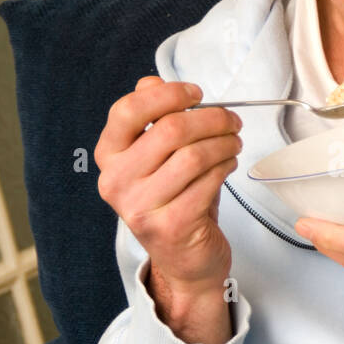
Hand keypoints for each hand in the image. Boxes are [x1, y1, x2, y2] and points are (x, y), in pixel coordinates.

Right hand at [94, 75, 242, 291]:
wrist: (184, 261)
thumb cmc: (174, 200)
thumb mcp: (158, 157)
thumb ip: (152, 119)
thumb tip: (152, 82)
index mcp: (108, 157)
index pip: (129, 110)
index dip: (168, 95)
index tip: (196, 93)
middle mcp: (116, 182)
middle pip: (171, 129)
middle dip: (212, 118)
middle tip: (232, 120)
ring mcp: (141, 207)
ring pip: (194, 155)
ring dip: (224, 142)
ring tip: (234, 142)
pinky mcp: (171, 225)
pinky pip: (208, 181)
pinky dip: (226, 165)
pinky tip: (229, 163)